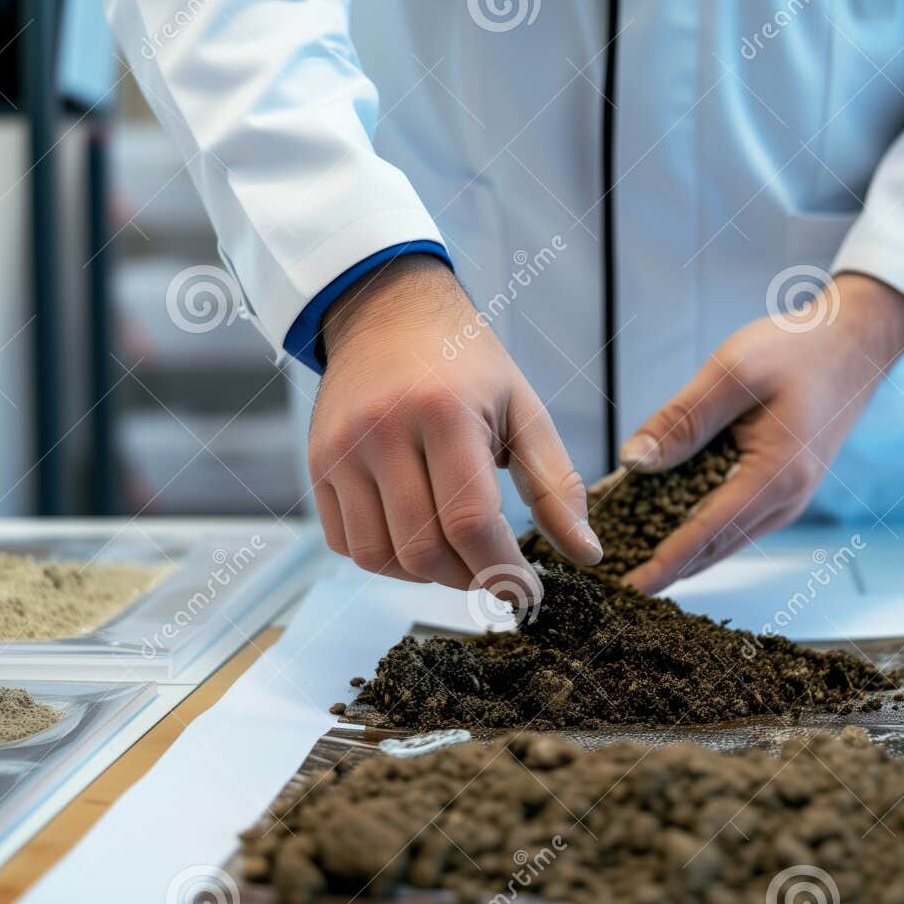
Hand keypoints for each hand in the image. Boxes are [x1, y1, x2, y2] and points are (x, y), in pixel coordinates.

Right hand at [309, 254, 600, 592]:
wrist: (386, 311)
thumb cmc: (465, 360)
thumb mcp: (524, 407)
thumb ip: (557, 484)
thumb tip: (586, 554)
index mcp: (444, 412)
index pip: (470, 521)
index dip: (503, 571)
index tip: (528, 592)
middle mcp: (383, 431)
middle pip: (422, 549)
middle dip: (468, 578)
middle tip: (496, 572)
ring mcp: (341, 450)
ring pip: (379, 556)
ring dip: (425, 575)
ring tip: (458, 554)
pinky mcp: (317, 464)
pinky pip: (346, 543)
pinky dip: (386, 558)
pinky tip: (417, 535)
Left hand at [620, 273, 903, 592]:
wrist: (855, 342)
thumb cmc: (798, 350)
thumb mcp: (732, 372)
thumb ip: (682, 420)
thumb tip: (635, 463)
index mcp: (774, 476)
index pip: (707, 534)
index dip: (664, 564)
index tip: (628, 589)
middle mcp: (785, 500)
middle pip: (714, 549)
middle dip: (666, 569)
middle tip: (616, 583)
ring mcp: (788, 499)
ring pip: (725, 540)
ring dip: (682, 554)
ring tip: (633, 562)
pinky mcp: (784, 489)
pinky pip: (736, 522)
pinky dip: (701, 531)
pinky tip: (667, 526)